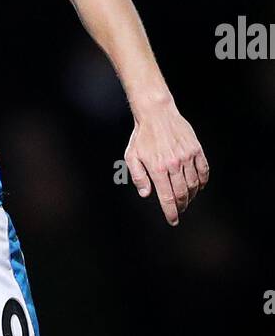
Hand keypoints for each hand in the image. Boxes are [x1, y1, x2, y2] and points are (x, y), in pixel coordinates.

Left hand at [125, 101, 208, 225]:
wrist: (157, 114)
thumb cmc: (142, 136)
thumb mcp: (132, 156)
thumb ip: (138, 177)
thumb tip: (146, 194)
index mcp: (157, 168)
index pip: (166, 197)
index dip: (171, 212)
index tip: (173, 221)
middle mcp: (174, 164)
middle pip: (182, 194)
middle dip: (181, 206)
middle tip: (179, 210)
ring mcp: (187, 157)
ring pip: (194, 184)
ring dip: (191, 195)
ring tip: (187, 199)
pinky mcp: (196, 150)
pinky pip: (203, 170)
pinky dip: (202, 181)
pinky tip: (198, 186)